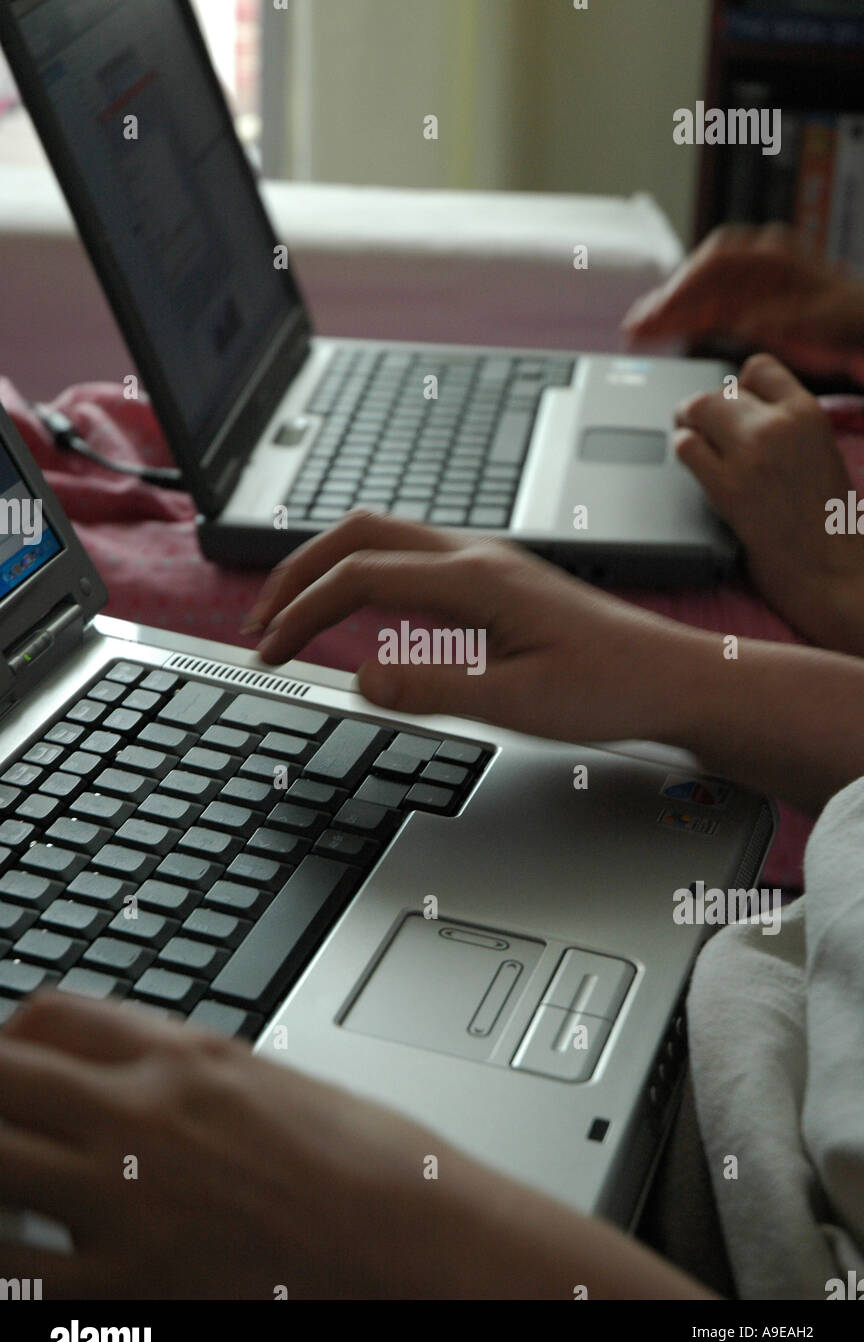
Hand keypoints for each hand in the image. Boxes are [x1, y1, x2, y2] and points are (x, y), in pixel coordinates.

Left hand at [0, 992, 478, 1297]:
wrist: (418, 1247)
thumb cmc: (369, 1168)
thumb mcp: (270, 1084)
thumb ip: (183, 1071)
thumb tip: (128, 1070)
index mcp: (183, 1059)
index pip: (49, 1017)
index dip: (8, 1040)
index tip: (8, 1065)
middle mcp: (143, 1120)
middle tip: (0, 1129)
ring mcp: (129, 1209)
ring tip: (7, 1203)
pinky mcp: (131, 1298)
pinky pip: (21, 1282)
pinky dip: (14, 1267)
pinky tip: (31, 1265)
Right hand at [244, 511, 702, 745]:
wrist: (676, 677)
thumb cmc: (612, 687)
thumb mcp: (520, 701)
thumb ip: (435, 685)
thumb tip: (360, 678)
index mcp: (475, 579)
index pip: (358, 578)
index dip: (301, 611)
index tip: (268, 651)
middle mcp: (476, 557)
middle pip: (358, 535)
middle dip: (297, 574)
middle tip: (260, 625)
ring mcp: (486, 564)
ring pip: (382, 540)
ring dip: (328, 571)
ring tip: (292, 617)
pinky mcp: (495, 582)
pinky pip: (409, 560)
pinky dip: (363, 578)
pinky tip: (357, 614)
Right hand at [624, 223, 863, 378]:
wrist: (861, 332)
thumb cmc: (846, 317)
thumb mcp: (814, 316)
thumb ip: (774, 316)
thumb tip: (742, 320)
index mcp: (771, 255)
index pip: (717, 259)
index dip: (689, 282)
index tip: (667, 306)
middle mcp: (754, 266)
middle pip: (699, 276)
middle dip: (668, 300)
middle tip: (637, 324)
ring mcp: (747, 288)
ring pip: (697, 296)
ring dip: (667, 314)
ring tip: (636, 332)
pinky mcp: (743, 311)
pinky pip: (705, 314)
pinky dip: (682, 325)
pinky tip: (661, 335)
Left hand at [674, 353, 863, 651]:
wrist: (832, 568)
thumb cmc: (829, 521)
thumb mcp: (821, 452)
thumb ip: (788, 425)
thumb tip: (744, 410)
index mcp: (808, 413)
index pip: (757, 368)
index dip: (737, 386)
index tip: (731, 405)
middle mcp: (779, 425)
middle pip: (718, 391)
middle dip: (704, 409)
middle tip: (696, 425)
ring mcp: (751, 455)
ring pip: (696, 411)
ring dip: (687, 426)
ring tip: (690, 442)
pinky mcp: (727, 487)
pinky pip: (686, 448)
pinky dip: (683, 453)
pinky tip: (692, 467)